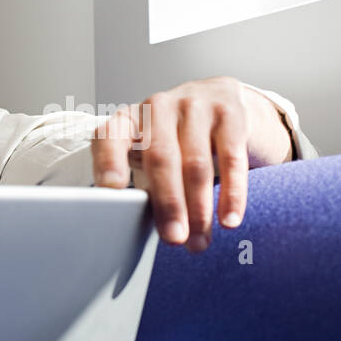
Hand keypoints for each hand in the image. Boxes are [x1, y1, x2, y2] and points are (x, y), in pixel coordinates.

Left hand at [91, 77, 292, 251]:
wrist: (221, 100)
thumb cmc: (176, 138)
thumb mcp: (151, 155)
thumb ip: (143, 184)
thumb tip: (138, 233)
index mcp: (130, 119)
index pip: (111, 137)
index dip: (109, 162)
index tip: (111, 189)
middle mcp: (159, 107)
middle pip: (161, 158)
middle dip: (168, 203)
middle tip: (173, 238)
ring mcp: (195, 106)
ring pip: (197, 163)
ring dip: (199, 208)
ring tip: (199, 241)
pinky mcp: (230, 113)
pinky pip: (231, 159)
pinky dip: (232, 194)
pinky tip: (229, 219)